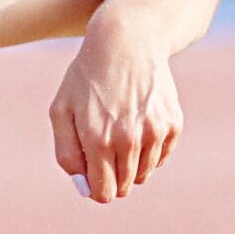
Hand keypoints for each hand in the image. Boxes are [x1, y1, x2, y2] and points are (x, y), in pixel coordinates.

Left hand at [48, 3, 182, 202]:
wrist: (127, 42)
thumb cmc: (87, 78)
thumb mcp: (61, 111)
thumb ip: (67, 153)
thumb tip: (85, 187)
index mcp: (97, 140)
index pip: (103, 192)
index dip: (96, 188)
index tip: (93, 174)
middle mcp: (128, 140)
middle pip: (124, 186)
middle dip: (112, 175)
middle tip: (104, 147)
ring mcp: (154, 132)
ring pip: (143, 174)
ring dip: (131, 163)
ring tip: (120, 132)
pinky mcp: (172, 125)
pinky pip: (161, 158)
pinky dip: (150, 150)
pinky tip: (138, 124)